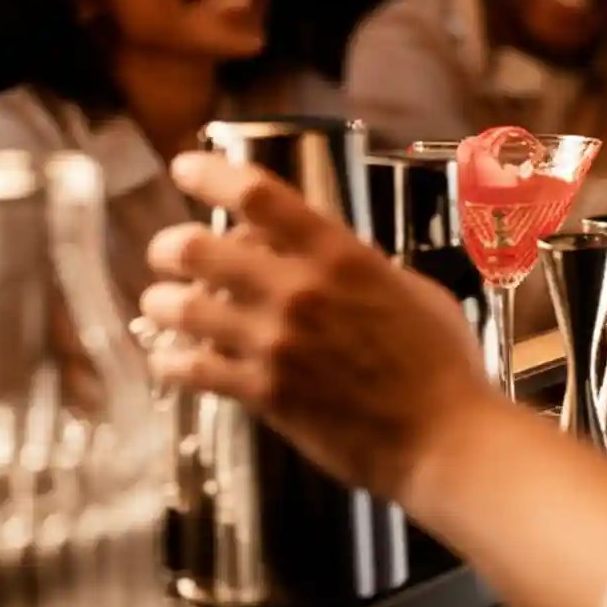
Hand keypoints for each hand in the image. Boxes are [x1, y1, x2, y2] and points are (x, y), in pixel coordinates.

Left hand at [140, 152, 501, 502]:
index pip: (258, 196)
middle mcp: (298, 291)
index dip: (210, 174)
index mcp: (341, 255)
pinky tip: (172, 359)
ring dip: (161, 303)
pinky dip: (171, 360)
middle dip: (169, 247)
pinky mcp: (264, 394)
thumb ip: (364, 269)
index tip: (185, 168)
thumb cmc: (444, 365)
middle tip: (168, 254)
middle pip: (197, 248)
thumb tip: (331, 260)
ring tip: (161, 306)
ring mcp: (275, 344)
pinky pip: (191, 369)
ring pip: (180, 309)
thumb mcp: (415, 293)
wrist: (444, 439)